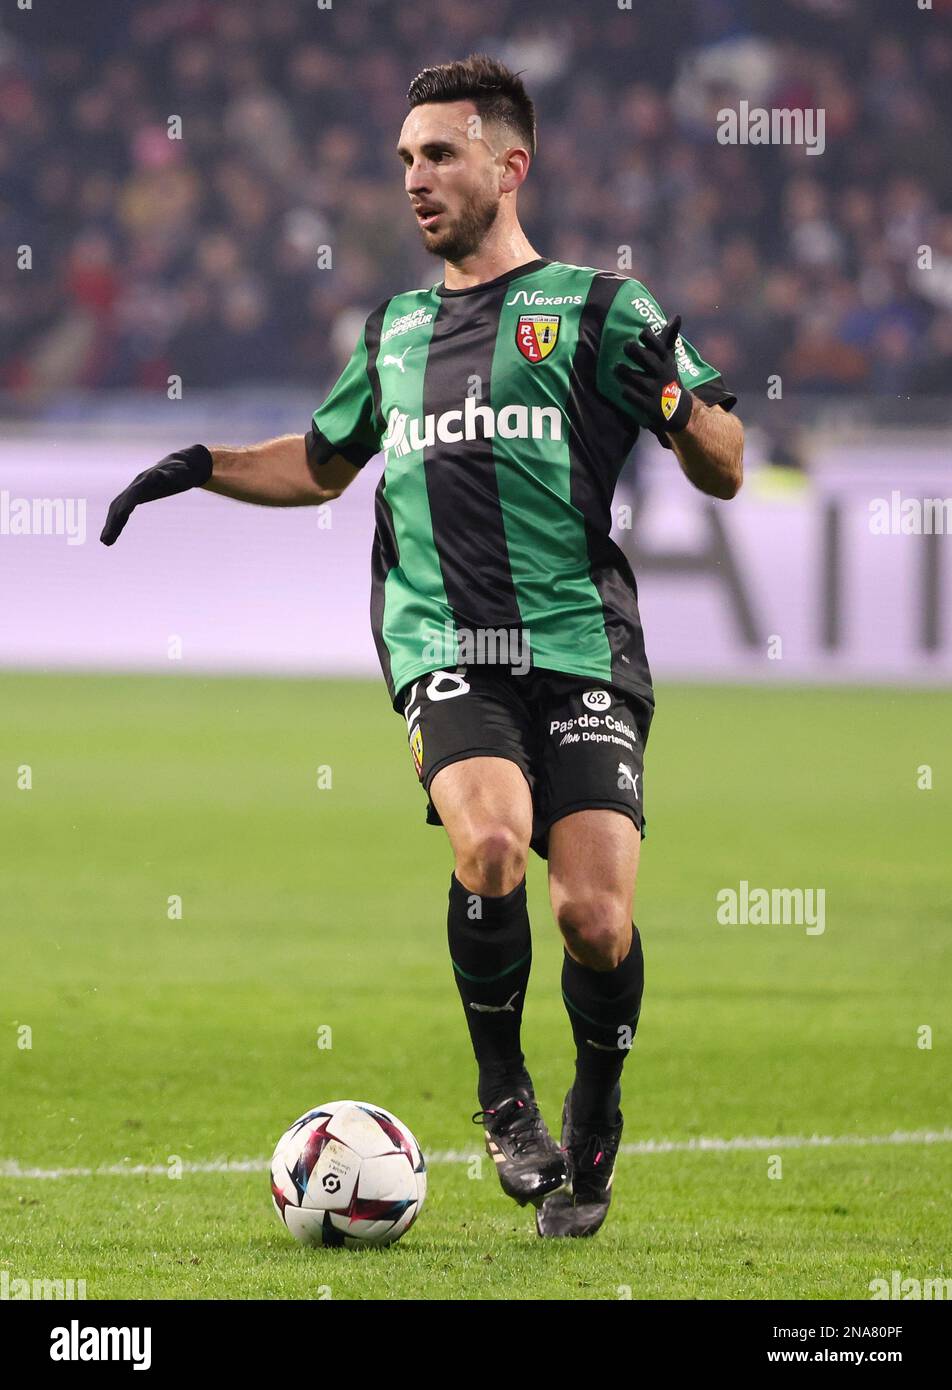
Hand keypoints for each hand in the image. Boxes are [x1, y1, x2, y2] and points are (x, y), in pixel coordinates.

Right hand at [100, 444, 212, 544]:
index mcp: (146, 481)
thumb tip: (160, 474)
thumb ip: (171, 474)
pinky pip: (121, 512)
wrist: (178, 466)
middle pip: (120, 505)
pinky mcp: (134, 498)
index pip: (133, 495)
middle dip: (113, 521)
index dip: (126, 505)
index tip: (120, 517)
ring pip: (117, 509)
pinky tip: (110, 537)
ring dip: (111, 525)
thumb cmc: (182, 471)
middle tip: (105, 539)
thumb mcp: (180, 472)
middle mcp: (135, 486)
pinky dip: (115, 523)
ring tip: (105, 542)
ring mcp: (133, 491)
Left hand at [614, 314, 693, 434]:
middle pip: (649, 360)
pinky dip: (627, 392)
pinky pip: (634, 397)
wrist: (678, 409)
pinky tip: (623, 389)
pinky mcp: (649, 406)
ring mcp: (656, 391)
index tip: (643, 332)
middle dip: (637, 352)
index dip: (652, 339)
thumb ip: (668, 338)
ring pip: (637, 379)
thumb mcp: (669, 358)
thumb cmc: (667, 377)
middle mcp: (662, 374)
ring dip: (625, 372)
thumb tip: (676, 315)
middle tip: (626, 345)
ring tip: (617, 368)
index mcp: (667, 361)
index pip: (661, 347)